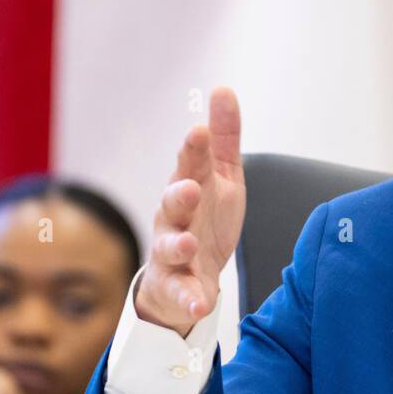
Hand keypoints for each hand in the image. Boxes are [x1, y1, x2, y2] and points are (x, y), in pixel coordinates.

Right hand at [134, 87, 245, 337]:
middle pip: (170, 204)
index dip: (193, 150)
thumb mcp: (221, 176)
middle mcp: (173, 219)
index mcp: (187, 187)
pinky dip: (190, 299)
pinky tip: (202, 304)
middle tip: (190, 188)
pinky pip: (182, 294)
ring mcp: (172, 254)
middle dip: (178, 195)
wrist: (189, 275)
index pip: (189, 165)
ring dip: (178, 245)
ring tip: (189, 244)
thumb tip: (223, 89)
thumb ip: (223, 137)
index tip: (200, 132)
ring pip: (169, 248)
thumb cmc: (205, 217)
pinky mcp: (177, 288)